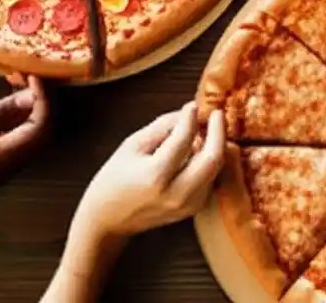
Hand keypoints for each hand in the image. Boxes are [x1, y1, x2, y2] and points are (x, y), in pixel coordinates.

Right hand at [0, 74, 49, 193]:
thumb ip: (0, 111)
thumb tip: (31, 96)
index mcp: (6, 158)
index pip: (41, 126)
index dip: (43, 99)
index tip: (34, 76)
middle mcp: (15, 163)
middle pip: (43, 128)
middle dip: (40, 99)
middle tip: (28, 75)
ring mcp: (10, 162)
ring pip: (34, 130)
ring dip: (32, 104)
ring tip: (18, 79)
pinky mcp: (4, 157)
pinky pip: (22, 133)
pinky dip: (21, 113)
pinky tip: (11, 96)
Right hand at [69, 103, 224, 239]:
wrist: (107, 221)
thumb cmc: (114, 178)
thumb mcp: (132, 146)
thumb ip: (163, 126)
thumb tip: (189, 111)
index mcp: (155, 175)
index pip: (183, 139)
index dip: (191, 118)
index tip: (193, 105)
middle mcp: (176, 193)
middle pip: (213, 158)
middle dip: (218, 131)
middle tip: (216, 114)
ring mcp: (187, 205)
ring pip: (216, 169)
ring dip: (215, 146)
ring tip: (205, 130)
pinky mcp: (192, 209)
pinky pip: (210, 180)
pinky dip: (209, 162)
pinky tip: (199, 151)